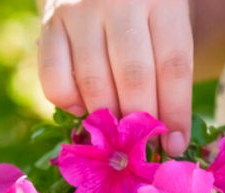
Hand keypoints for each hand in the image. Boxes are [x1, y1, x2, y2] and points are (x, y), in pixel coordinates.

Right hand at [36, 0, 193, 155]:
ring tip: (116, 134)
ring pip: (94, 82)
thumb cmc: (143, 11)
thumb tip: (170, 140)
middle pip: (134, 77)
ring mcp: (80, 10)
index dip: (175, 113)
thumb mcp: (167, 24)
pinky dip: (69, 103)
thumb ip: (168, 70)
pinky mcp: (50, 24)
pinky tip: (83, 108)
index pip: (173, 66)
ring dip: (107, 119)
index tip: (175, 145)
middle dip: (140, 121)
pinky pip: (54, 78)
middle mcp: (119, 0)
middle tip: (142, 145)